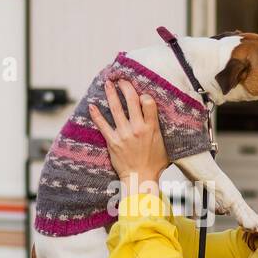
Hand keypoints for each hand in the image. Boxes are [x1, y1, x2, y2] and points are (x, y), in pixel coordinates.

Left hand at [87, 77, 170, 196]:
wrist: (140, 178)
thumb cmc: (155, 163)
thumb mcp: (165, 145)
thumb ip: (162, 129)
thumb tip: (164, 117)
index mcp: (152, 128)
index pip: (148, 103)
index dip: (144, 95)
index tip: (141, 93)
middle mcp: (137, 129)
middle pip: (131, 101)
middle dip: (125, 86)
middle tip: (121, 79)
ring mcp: (124, 134)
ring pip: (116, 109)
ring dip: (110, 93)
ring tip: (107, 83)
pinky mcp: (113, 141)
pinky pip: (103, 125)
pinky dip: (96, 115)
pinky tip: (92, 106)